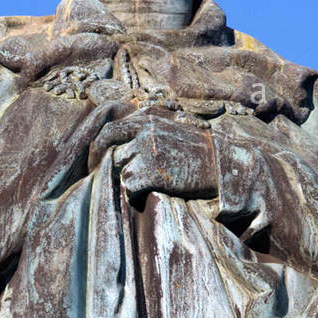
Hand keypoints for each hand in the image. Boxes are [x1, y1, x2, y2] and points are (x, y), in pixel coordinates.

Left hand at [91, 107, 217, 203]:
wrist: (221, 162)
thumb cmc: (197, 149)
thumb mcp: (172, 127)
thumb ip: (148, 130)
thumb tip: (122, 144)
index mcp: (148, 119)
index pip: (110, 130)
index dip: (99, 147)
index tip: (96, 160)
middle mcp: (145, 132)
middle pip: (114, 154)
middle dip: (110, 168)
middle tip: (110, 180)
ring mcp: (149, 152)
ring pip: (122, 172)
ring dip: (130, 182)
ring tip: (144, 188)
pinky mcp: (153, 173)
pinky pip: (130, 188)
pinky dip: (134, 196)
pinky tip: (144, 197)